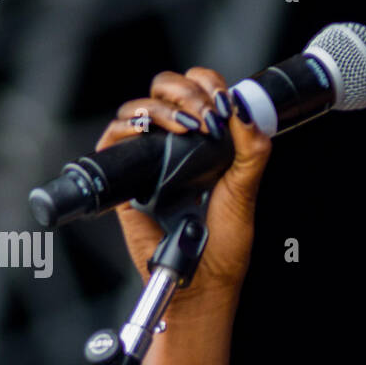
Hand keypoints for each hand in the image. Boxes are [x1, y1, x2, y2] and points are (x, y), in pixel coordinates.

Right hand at [96, 67, 272, 302]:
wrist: (202, 280)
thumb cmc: (224, 246)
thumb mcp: (246, 190)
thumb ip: (252, 149)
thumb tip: (243, 107)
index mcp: (207, 142)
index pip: (198, 90)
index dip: (206, 83)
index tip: (222, 101)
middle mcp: (176, 146)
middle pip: (164, 89)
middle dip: (185, 91)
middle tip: (205, 117)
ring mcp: (150, 160)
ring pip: (138, 107)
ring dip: (161, 107)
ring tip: (186, 129)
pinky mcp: (126, 179)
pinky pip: (113, 138)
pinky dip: (126, 126)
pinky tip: (147, 132)